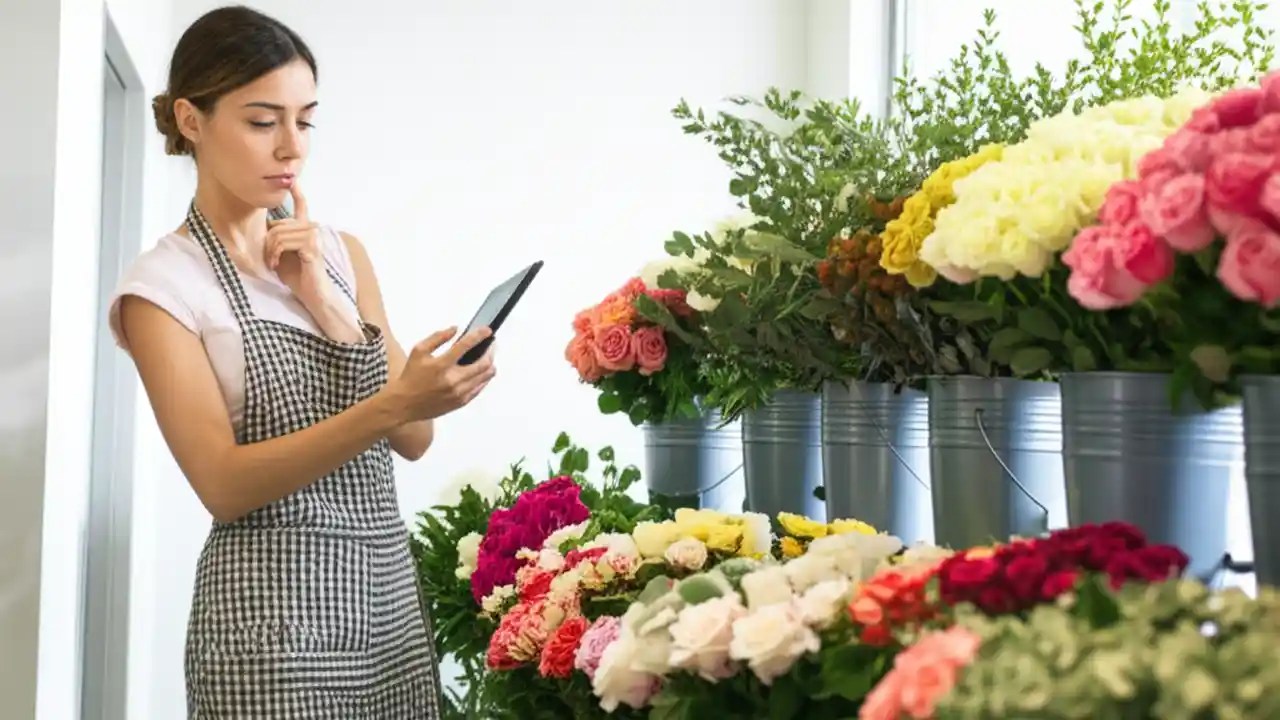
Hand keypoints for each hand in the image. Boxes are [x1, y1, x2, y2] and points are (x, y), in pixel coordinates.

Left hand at [265, 183, 328, 305]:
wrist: (312, 294)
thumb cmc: (298, 276)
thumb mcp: (282, 253)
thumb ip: (279, 238)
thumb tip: (269, 225)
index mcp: (306, 230)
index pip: (302, 206)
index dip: (297, 192)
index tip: (292, 180)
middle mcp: (312, 230)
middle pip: (279, 224)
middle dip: (269, 242)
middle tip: (270, 259)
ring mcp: (314, 237)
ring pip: (279, 233)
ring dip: (270, 251)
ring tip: (273, 263)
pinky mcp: (311, 247)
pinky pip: (283, 243)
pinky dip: (275, 255)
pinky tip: (277, 265)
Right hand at [387, 326, 497, 421]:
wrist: (404, 403)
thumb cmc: (410, 377)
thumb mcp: (418, 351)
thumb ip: (437, 337)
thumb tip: (455, 329)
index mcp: (441, 365)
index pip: (466, 345)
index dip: (479, 335)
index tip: (487, 330)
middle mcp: (452, 380)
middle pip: (484, 364)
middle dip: (491, 351)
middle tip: (491, 344)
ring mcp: (458, 393)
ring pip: (485, 377)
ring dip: (490, 364)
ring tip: (489, 357)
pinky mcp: (461, 402)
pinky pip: (480, 388)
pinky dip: (484, 378)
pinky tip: (482, 372)